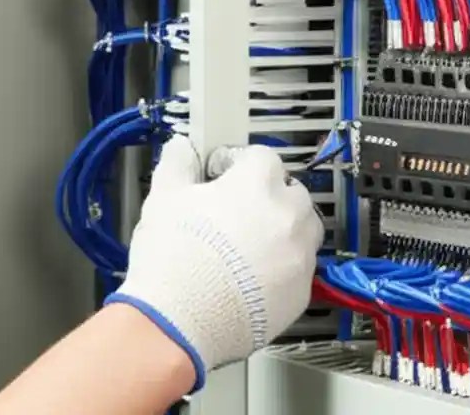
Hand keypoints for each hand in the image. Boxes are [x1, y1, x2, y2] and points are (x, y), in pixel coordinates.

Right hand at [105, 136, 323, 390]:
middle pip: (292, 191)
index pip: (262, 156)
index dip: (238, 162)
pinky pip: (300, 270)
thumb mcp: (163, 198)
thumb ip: (178, 164)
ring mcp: (298, 255)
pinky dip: (283, 268)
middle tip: (239, 208)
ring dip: (285, 229)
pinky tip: (252, 277)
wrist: (181, 320)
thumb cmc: (174, 261)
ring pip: (305, 230)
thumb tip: (182, 149)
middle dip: (269, 195)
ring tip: (250, 242)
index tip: (222, 174)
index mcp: (256, 184)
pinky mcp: (300, 292)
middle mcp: (287, 216)